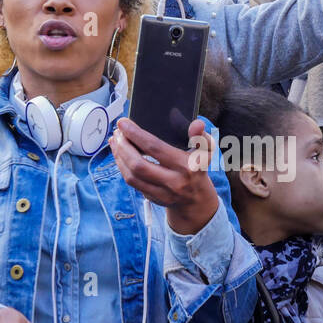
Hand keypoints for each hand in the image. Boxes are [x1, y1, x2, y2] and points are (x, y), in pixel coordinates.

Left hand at [111, 117, 219, 234]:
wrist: (196, 199)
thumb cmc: (198, 168)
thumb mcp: (207, 151)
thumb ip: (202, 136)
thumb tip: (196, 124)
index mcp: (187, 167)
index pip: (155, 148)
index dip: (136, 135)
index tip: (123, 123)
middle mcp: (174, 182)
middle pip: (138, 164)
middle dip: (123, 146)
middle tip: (117, 132)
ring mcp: (162, 193)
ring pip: (131, 176)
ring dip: (119, 156)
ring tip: (115, 141)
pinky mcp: (152, 198)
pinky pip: (131, 182)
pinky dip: (122, 166)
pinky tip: (119, 154)